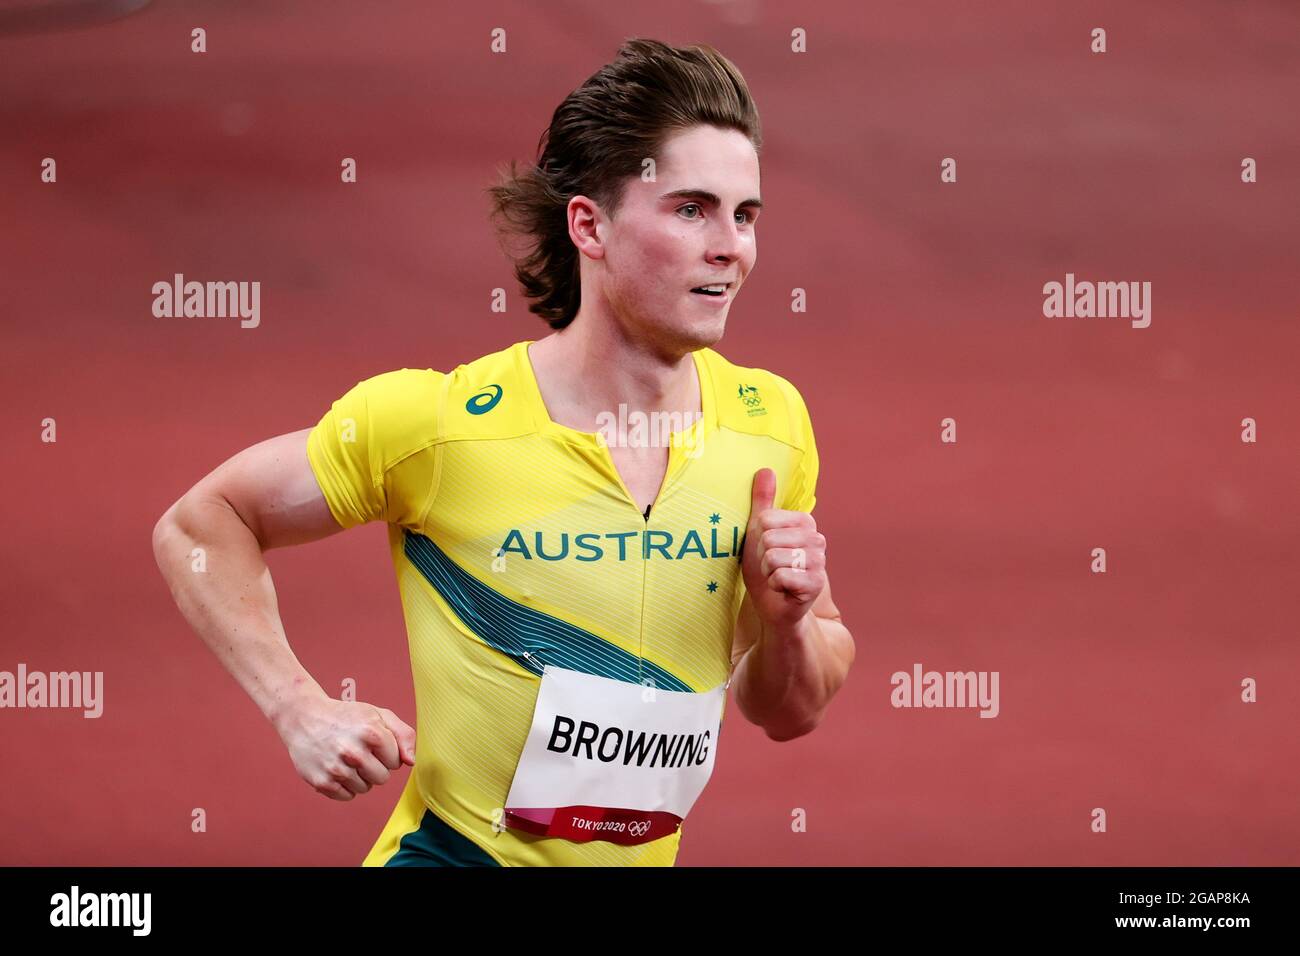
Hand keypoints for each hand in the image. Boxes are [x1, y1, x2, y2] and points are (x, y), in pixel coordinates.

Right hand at [273, 696, 415, 800]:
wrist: (304, 718)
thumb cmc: (346, 717)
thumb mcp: (378, 715)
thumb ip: (403, 735)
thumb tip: (411, 762)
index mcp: (372, 732)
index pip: (396, 762)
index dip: (386, 753)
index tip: (372, 743)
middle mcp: (353, 751)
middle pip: (382, 779)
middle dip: (375, 767)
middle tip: (359, 752)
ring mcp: (336, 768)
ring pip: (365, 788)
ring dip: (359, 777)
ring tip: (346, 759)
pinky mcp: (322, 782)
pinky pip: (347, 796)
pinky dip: (344, 786)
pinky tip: (336, 768)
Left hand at [740, 468, 826, 628]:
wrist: (773, 606)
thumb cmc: (765, 568)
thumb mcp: (758, 532)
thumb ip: (762, 501)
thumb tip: (765, 469)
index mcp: (805, 522)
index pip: (765, 520)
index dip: (757, 539)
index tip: (765, 550)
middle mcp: (817, 538)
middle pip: (768, 538)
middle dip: (762, 557)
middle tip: (771, 567)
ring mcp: (819, 561)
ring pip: (773, 557)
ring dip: (767, 572)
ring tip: (776, 577)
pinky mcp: (815, 583)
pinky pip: (781, 576)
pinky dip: (774, 585)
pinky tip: (783, 589)